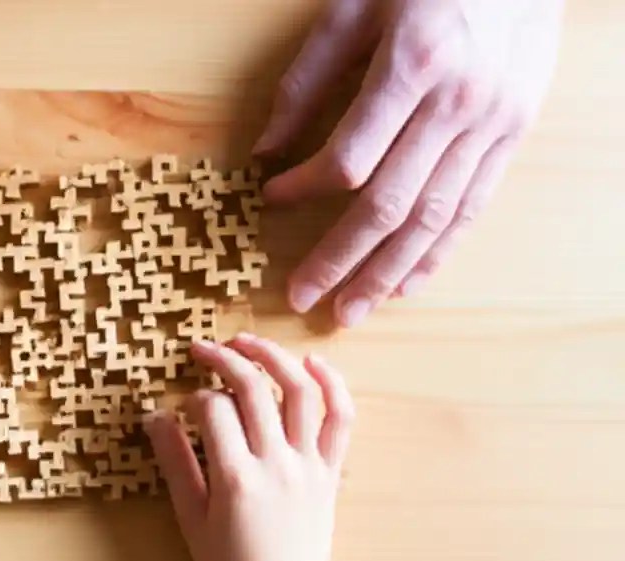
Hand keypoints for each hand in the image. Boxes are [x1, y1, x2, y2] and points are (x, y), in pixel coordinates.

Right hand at [147, 335, 379, 560]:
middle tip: (201, 349)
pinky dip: (332, 384)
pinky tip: (313, 362)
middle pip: (252, 389)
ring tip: (248, 342)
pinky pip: (341, 419)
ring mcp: (309, 465)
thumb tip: (154, 416)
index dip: (191, 399)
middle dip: (223, 360)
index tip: (181, 408)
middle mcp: (276, 464)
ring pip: (299, 392)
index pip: (212, 410)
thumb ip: (175, 463)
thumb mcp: (190, 518)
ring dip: (274, 357)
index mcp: (236, 479)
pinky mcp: (331, 471)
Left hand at [256, 0, 562, 325]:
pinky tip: (407, 283)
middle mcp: (456, 105)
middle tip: (302, 297)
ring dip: (387, 272)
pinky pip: (472, 206)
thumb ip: (306, 82)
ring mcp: (491, 124)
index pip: (349, 158)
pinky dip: (438, 251)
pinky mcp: (513, 134)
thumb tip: (265, 151)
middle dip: (341, 258)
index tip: (269, 201)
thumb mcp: (353, 9)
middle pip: (389, 204)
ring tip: (351, 311)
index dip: (304, 188)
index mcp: (411, 67)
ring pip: (433, 217)